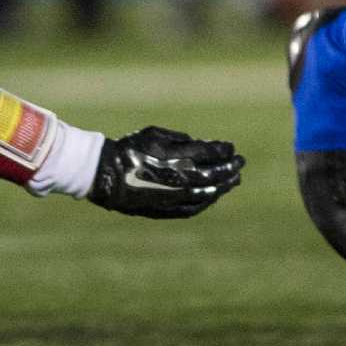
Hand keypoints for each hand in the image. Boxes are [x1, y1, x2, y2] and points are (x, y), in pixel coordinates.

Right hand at [87, 126, 244, 218]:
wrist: (105, 175)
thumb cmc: (130, 149)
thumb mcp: (156, 135)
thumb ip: (181, 141)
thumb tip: (203, 146)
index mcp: (177, 159)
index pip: (209, 155)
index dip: (223, 152)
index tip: (233, 148)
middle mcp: (179, 180)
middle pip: (213, 176)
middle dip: (229, 169)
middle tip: (240, 164)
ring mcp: (173, 198)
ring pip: (206, 195)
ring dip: (222, 187)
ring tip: (234, 180)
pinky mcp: (166, 210)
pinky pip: (193, 208)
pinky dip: (206, 201)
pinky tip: (213, 196)